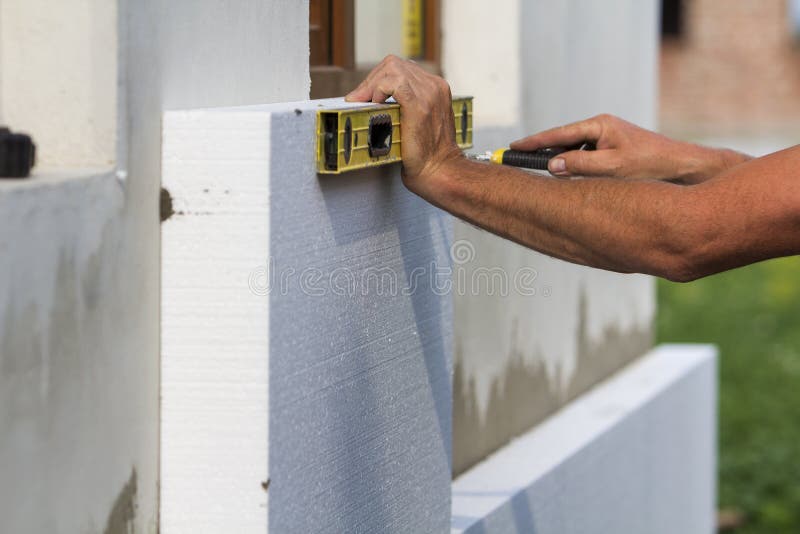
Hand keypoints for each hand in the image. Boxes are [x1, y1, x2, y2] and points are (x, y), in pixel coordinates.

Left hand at [345, 56, 462, 193]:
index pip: (402, 69)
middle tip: (358, 99)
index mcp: (436, 89)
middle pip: (394, 64)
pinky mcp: (420, 104)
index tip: (365, 96)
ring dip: (371, 84)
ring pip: (391, 68)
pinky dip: (377, 89)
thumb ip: (406, 107)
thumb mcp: (420, 123)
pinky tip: (373, 104)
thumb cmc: (428, 156)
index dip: (379, 79)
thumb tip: (377, 101)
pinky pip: (393, 81)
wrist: (440, 172)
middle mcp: (435, 86)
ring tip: (362, 101)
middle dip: (371, 79)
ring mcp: (429, 93)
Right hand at [511, 114, 748, 182]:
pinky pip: (586, 162)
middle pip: (563, 144)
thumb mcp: (612, 167)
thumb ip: (579, 165)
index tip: (512, 148)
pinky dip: (577, 172)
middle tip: (518, 164)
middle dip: (543, 155)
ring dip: (563, 168)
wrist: (685, 168)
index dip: (533, 143)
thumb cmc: (651, 164)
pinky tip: (574, 186)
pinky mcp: (614, 153)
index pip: (557, 135)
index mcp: (599, 125)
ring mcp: (608, 140)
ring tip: (545, 181)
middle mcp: (602, 129)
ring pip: (575, 156)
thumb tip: (551, 166)